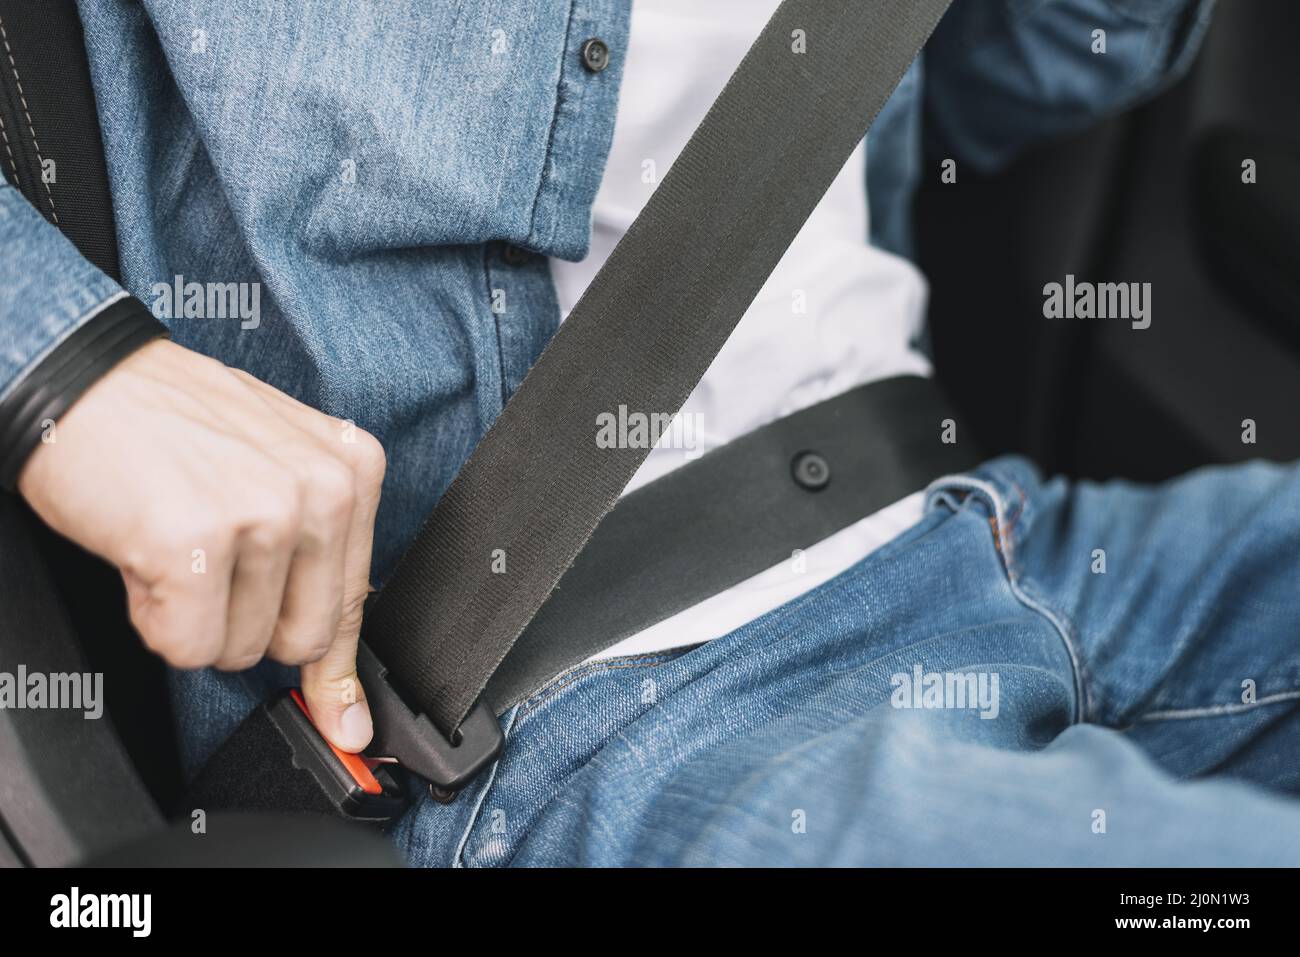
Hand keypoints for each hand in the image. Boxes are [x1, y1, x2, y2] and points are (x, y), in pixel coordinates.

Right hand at [17, 338, 385, 751]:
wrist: (82, 378)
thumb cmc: (172, 425)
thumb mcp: (273, 471)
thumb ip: (314, 561)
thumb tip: (340, 700)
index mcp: (352, 471)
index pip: (353, 604)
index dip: (335, 670)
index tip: (344, 720)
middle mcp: (322, 489)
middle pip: (300, 640)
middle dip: (243, 625)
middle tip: (208, 563)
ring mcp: (262, 513)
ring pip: (239, 649)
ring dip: (192, 615)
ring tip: (173, 541)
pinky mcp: (194, 542)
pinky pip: (185, 644)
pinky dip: (152, 617)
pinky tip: (144, 552)